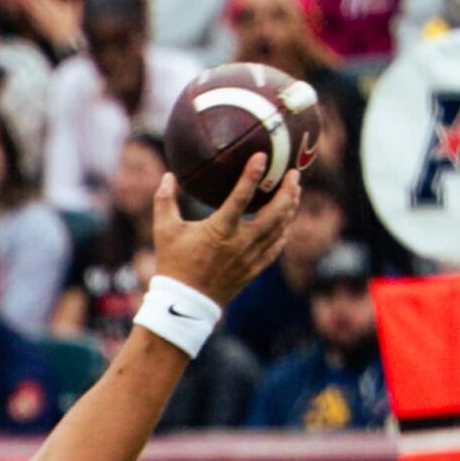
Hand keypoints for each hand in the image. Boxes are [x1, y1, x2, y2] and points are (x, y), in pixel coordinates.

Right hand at [149, 157, 302, 303]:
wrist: (185, 304)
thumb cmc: (173, 264)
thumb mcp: (164, 230)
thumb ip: (164, 200)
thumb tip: (167, 176)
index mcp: (219, 230)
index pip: (241, 197)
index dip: (252, 175)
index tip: (262, 156)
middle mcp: (240, 243)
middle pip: (274, 214)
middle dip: (287, 192)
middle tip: (294, 174)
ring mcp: (250, 257)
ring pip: (279, 230)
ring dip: (289, 208)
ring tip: (295, 191)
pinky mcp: (253, 269)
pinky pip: (275, 248)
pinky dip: (283, 232)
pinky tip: (286, 221)